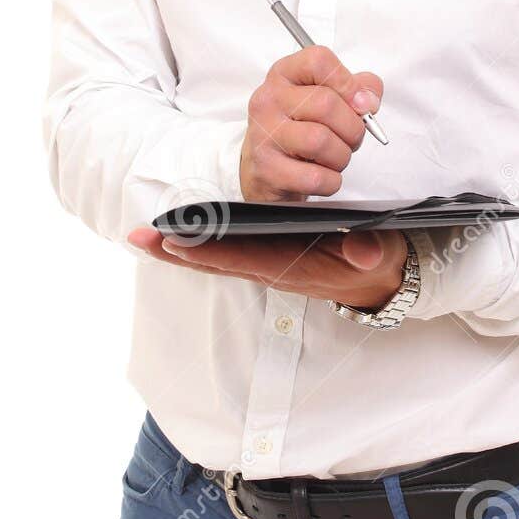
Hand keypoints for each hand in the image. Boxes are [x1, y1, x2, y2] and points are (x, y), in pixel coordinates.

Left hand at [127, 224, 407, 310]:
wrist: (379, 282)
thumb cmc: (375, 262)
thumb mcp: (378, 254)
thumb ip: (369, 251)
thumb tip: (363, 250)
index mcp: (293, 267)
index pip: (243, 257)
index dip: (210, 249)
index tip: (177, 240)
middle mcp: (272, 269)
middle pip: (217, 261)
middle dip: (177, 251)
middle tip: (139, 237)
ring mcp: (265, 266)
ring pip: (215, 260)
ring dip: (180, 250)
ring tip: (144, 236)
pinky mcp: (265, 260)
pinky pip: (224, 256)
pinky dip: (198, 248)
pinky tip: (177, 238)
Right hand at [239, 44, 382, 201]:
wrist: (267, 170)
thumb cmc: (300, 130)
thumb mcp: (327, 98)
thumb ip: (356, 88)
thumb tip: (369, 99)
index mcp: (284, 75)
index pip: (319, 61)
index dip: (348, 82)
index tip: (360, 103)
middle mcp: (269, 100)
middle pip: (326, 103)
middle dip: (353, 128)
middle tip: (351, 138)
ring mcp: (264, 134)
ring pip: (321, 141)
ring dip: (342, 156)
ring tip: (335, 157)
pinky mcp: (267, 169)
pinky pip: (315, 177)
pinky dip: (331, 181)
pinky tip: (324, 175)